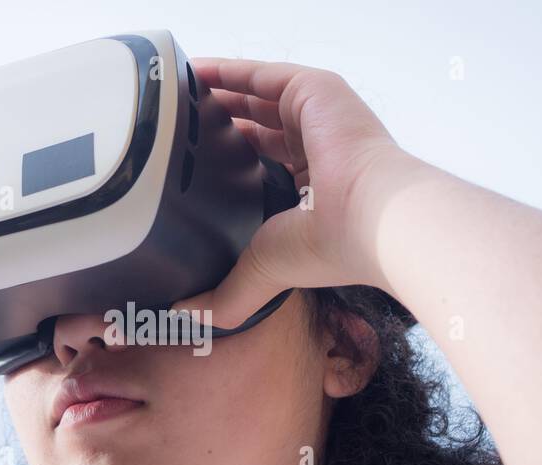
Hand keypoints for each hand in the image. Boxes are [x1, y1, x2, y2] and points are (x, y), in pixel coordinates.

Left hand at [175, 58, 426, 324]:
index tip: (184, 164)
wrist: (371, 216)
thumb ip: (225, 298)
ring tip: (174, 95)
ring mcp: (316, 116)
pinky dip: (225, 70)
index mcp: (310, 189)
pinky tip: (192, 69)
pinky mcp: (313, 90)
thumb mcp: (261, 274)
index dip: (223, 163)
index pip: (261, 168)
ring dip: (216, 94)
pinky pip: (260, 74)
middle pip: (254, 128)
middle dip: (215, 125)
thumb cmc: (329, 247)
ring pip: (254, 98)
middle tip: (170, 128)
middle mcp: (316, 148)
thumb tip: (184, 317)